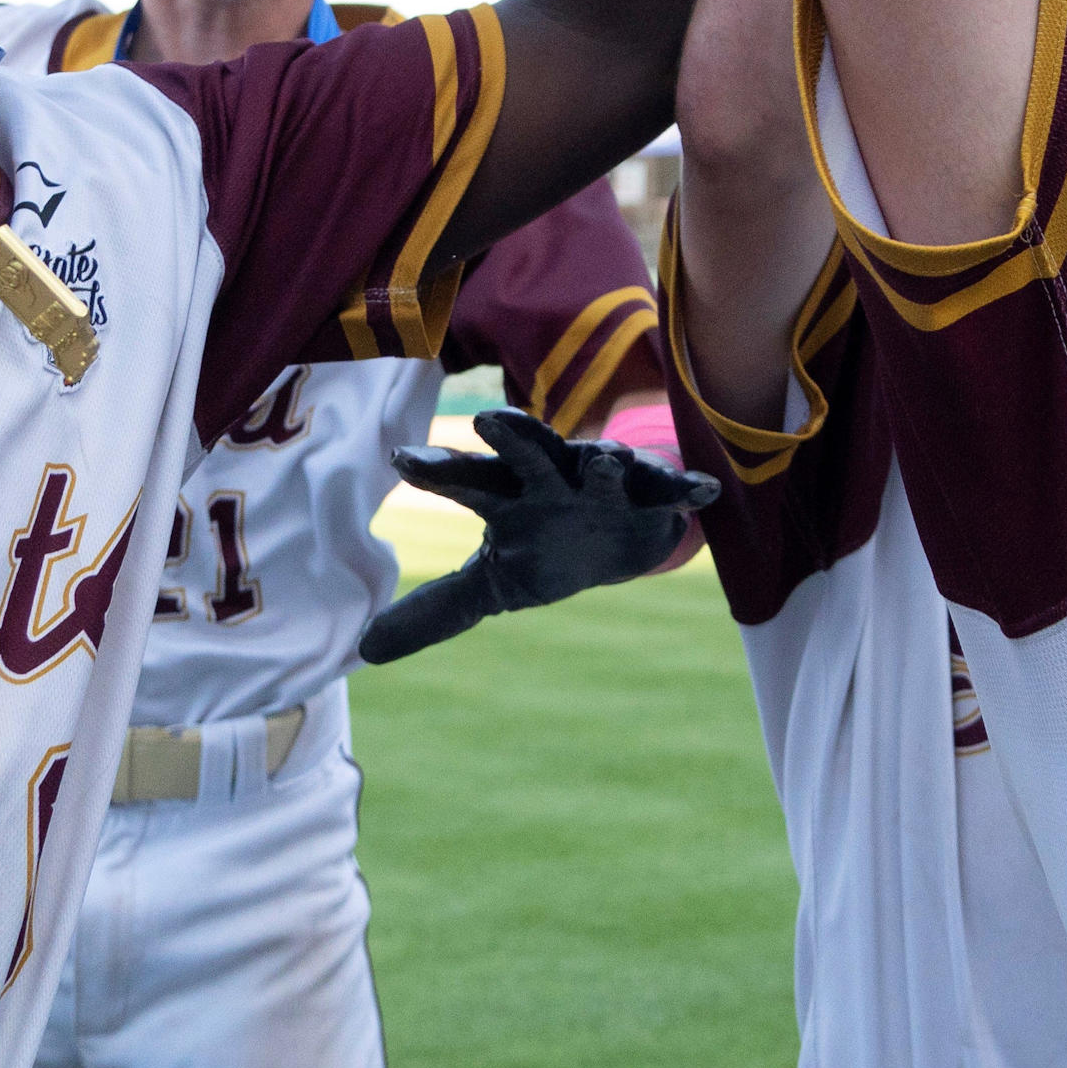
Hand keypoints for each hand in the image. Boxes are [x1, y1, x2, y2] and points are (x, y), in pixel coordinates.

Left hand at [355, 408, 720, 667]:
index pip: (466, 479)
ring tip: (608, 458)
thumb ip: (436, 608)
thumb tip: (364, 649)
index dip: (435, 469)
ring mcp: (601, 481)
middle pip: (526, 453)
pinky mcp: (649, 490)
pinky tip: (702, 492)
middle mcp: (551, 478)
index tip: (399, 458)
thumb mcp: (494, 581)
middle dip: (512, 435)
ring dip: (604, 461)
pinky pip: (667, 487)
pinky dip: (683, 488)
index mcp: (509, 498)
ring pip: (599, 464)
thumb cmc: (548, 549)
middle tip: (489, 419)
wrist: (622, 538)